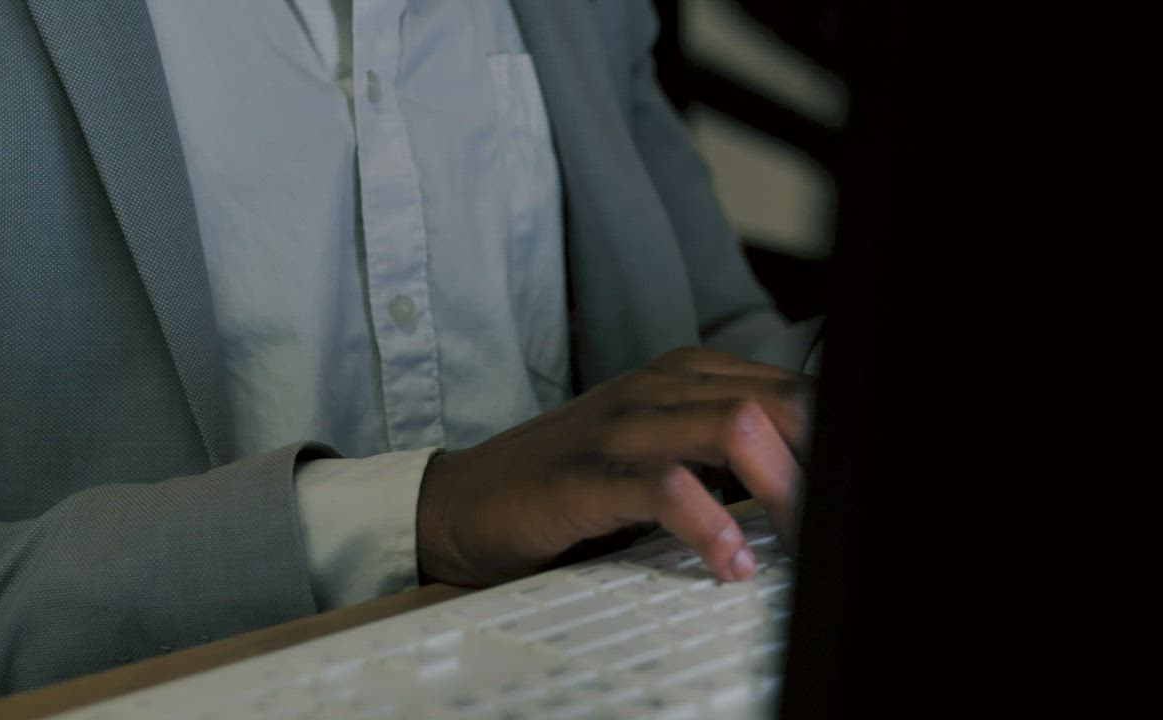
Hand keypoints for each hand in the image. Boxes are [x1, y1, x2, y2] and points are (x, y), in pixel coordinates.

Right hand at [416, 346, 811, 587]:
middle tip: (826, 525)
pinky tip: (729, 563)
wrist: (464, 502)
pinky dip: (713, 528)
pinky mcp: (589, 472)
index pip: (790, 391)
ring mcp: (623, 425)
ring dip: (785, 492)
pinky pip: (670, 487)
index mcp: (683, 376)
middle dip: (818, 463)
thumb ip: (721, 459)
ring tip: (795, 543)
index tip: (842, 497)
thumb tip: (799, 493)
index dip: (828, 443)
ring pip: (736, 429)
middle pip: (779, 401)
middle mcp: (659, 387)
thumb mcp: (656, 454)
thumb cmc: (565, 483)